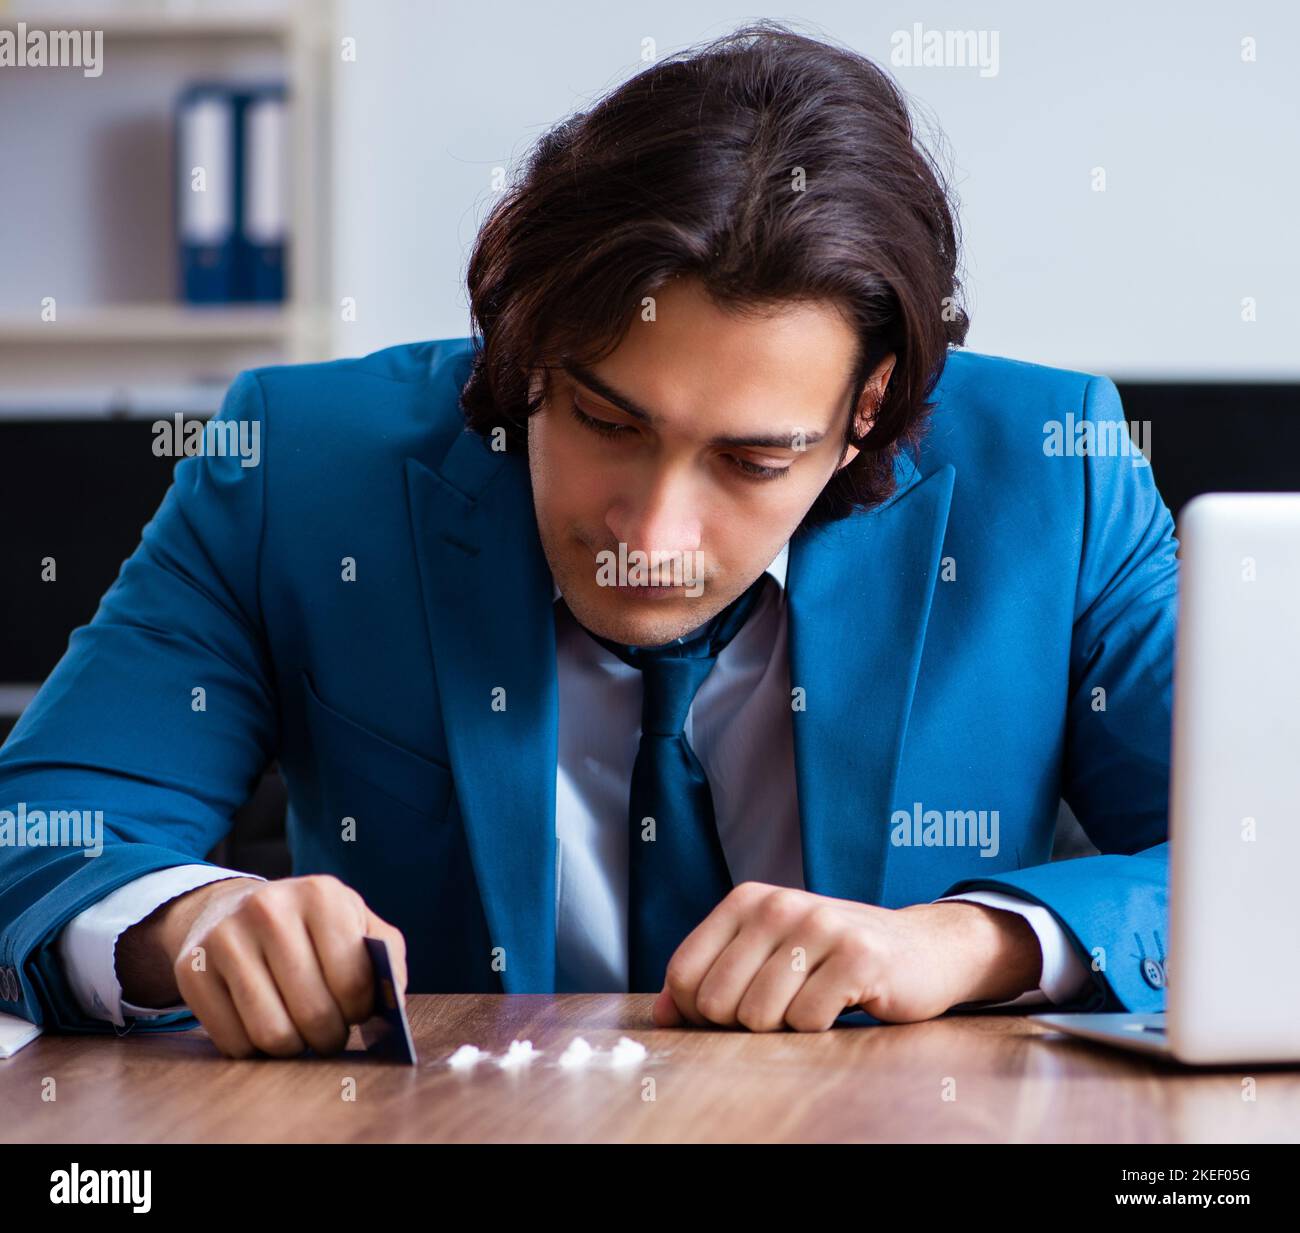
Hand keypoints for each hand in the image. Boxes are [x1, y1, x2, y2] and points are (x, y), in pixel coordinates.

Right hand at [121, 874, 406, 1058]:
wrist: (234, 907)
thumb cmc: (310, 925)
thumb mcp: (355, 921)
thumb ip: (385, 956)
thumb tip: (392, 1002)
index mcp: (320, 895)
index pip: (352, 981)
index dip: (359, 1011)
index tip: (355, 1013)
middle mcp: (269, 909)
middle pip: (313, 1013)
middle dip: (329, 1037)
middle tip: (329, 1034)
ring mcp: (225, 938)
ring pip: (271, 1034)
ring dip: (294, 1049)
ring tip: (301, 1034)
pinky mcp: (191, 969)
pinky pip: (232, 1042)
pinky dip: (255, 1050)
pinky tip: (264, 1025)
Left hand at [650, 882, 1041, 1031]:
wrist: (923, 949)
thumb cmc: (833, 959)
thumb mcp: (768, 955)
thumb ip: (712, 977)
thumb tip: (662, 1013)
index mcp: (746, 900)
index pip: (683, 975)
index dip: (697, 1013)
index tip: (732, 1014)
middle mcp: (778, 904)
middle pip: (717, 1002)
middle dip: (743, 1024)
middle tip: (782, 1009)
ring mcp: (819, 926)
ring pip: (759, 1016)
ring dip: (784, 1027)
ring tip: (811, 1002)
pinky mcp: (858, 955)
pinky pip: (807, 1021)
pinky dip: (820, 1029)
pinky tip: (842, 1002)